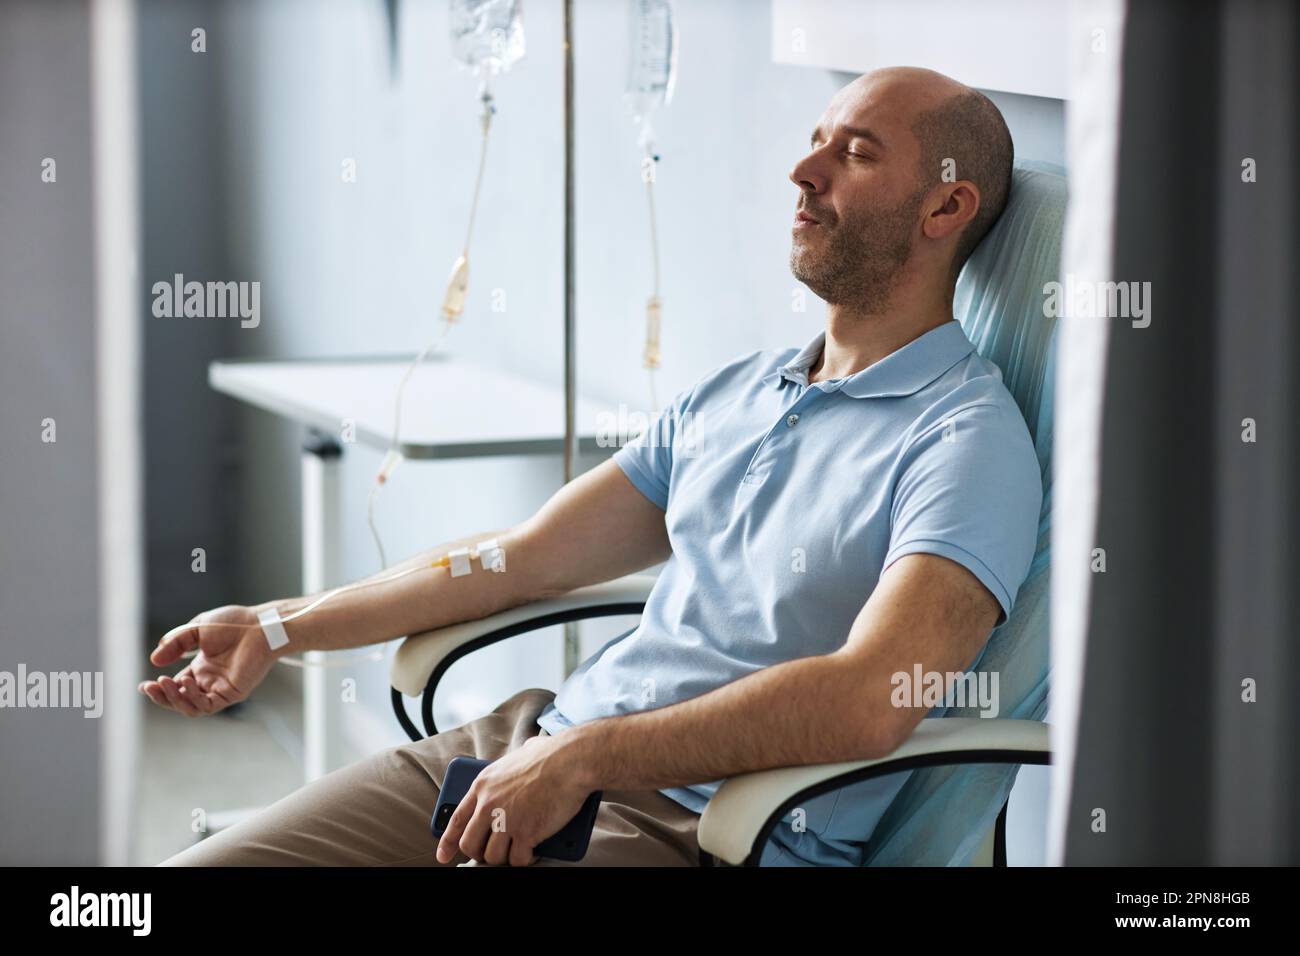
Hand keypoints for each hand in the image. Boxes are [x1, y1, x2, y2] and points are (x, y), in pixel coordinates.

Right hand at [138, 604, 277, 716]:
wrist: (259, 625)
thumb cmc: (233, 623)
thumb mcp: (196, 629)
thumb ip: (176, 643)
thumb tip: (154, 661)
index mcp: (202, 668)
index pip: (176, 685)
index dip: (159, 688)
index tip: (143, 686)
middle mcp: (210, 681)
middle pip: (180, 699)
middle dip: (162, 696)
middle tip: (149, 687)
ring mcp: (221, 688)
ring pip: (191, 707)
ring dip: (174, 699)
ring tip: (164, 683)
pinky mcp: (233, 693)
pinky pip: (208, 705)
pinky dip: (193, 698)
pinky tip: (186, 683)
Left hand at [436, 734, 595, 866]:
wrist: (571, 761)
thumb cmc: (551, 754)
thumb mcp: (518, 755)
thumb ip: (510, 768)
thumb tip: (521, 758)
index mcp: (483, 785)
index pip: (457, 820)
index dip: (448, 842)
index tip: (444, 856)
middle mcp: (489, 804)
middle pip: (470, 844)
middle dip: (480, 853)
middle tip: (492, 854)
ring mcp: (506, 820)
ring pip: (493, 856)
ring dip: (505, 857)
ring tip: (517, 850)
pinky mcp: (526, 832)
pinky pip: (518, 859)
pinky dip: (525, 859)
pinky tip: (532, 852)